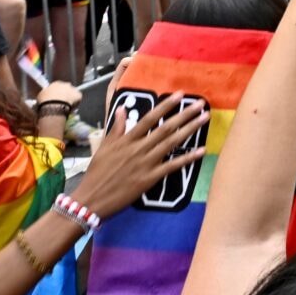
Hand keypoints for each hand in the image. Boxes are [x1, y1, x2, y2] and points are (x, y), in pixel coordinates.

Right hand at [36, 80, 82, 109]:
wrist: (54, 105)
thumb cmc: (45, 101)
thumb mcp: (41, 95)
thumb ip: (46, 94)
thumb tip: (46, 97)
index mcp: (56, 83)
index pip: (58, 87)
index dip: (57, 94)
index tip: (56, 99)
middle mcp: (66, 84)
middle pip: (66, 89)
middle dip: (65, 95)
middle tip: (62, 103)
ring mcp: (73, 89)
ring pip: (73, 94)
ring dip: (71, 98)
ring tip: (67, 106)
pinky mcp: (79, 95)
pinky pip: (78, 99)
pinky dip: (76, 103)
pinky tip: (71, 108)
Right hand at [73, 94, 209, 218]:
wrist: (91, 199)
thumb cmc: (96, 173)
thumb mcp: (103, 147)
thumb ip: (115, 128)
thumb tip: (121, 108)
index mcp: (126, 140)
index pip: (149, 119)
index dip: (165, 106)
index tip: (180, 95)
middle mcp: (138, 148)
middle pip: (165, 128)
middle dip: (184, 115)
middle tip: (201, 104)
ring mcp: (146, 163)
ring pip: (171, 143)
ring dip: (190, 130)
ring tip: (204, 118)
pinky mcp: (150, 178)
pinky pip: (172, 166)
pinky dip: (187, 158)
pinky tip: (201, 150)